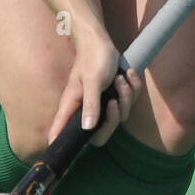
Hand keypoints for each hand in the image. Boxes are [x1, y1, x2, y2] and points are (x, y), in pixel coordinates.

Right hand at [48, 27, 142, 146]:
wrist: (101, 40)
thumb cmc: (92, 57)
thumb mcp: (92, 80)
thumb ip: (90, 104)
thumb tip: (87, 128)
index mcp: (73, 106)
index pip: (62, 133)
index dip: (62, 145)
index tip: (63, 153)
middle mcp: (86, 109)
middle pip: (101, 133)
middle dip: (115, 117)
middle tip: (114, 100)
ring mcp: (101, 103)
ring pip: (119, 115)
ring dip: (125, 96)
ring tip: (120, 78)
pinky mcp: (114, 94)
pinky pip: (129, 102)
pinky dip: (132, 87)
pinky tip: (127, 74)